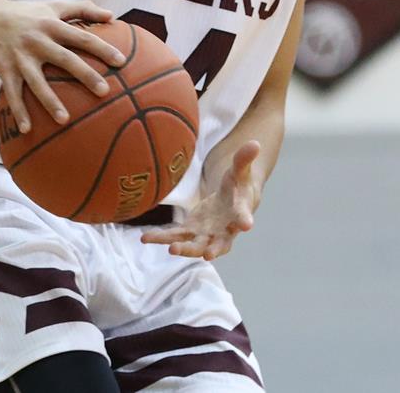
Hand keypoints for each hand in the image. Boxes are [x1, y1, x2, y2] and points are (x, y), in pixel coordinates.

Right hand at [0, 0, 123, 131]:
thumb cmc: (26, 13)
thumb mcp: (54, 6)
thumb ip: (83, 9)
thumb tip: (113, 16)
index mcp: (53, 26)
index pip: (82, 37)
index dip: (102, 48)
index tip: (121, 62)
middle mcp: (38, 41)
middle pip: (65, 59)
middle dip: (85, 75)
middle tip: (104, 91)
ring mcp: (20, 57)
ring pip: (37, 82)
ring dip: (50, 101)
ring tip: (65, 120)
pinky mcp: (5, 70)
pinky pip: (13, 93)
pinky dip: (19, 111)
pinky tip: (27, 129)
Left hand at [141, 141, 261, 260]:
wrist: (230, 201)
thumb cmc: (238, 185)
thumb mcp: (240, 170)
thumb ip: (244, 159)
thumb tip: (254, 143)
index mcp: (239, 213)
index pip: (243, 216)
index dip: (245, 219)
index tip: (247, 224)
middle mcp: (224, 231)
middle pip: (219, 243)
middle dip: (213, 249)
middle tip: (208, 256)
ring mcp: (206, 234)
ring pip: (195, 245)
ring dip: (184, 248)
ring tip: (171, 249)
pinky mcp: (190, 231)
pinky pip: (175, 236)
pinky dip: (161, 238)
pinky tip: (144, 238)